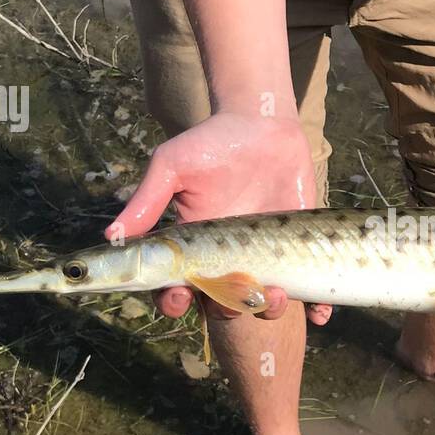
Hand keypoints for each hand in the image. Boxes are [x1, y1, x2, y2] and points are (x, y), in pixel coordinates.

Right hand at [105, 111, 332, 323]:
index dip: (175, 302)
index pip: (180, 288)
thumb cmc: (210, 142)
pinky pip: (309, 288)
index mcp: (196, 247)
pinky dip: (317, 305)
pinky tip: (322, 313)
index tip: (179, 300)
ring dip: (269, 310)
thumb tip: (112, 236)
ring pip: (265, 303)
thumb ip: (147, 201)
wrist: (262, 122)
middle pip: (225, 305)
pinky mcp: (299, 248)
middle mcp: (229, 260)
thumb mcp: (172, 166)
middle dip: (230, 309)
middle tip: (239, 294)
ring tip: (274, 294)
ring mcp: (266, 257)